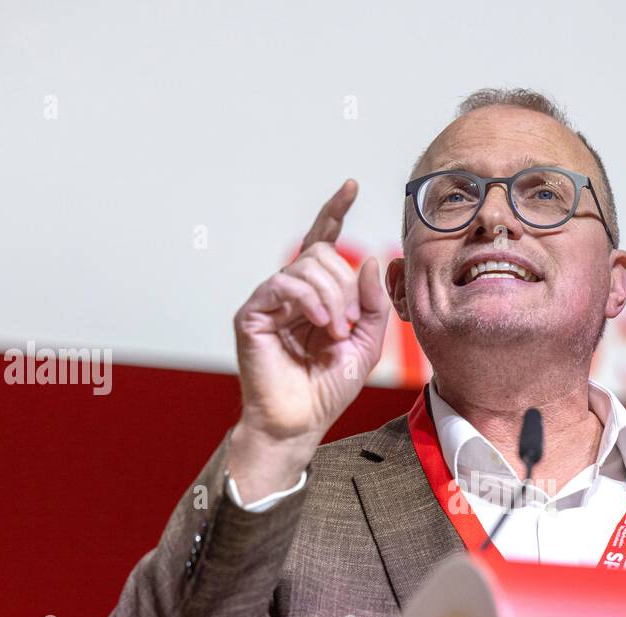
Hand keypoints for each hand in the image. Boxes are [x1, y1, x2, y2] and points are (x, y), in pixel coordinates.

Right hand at [230, 179, 390, 496]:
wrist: (302, 421)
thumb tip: (370, 259)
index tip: (350, 186)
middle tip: (348, 325)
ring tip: (335, 333)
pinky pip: (284, 285)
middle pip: (323, 254)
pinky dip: (310, 302)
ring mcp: (270, 301)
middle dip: (346, 286)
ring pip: (307, 267)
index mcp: (316, 295)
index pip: (323, 242)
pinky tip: (323, 325)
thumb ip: (373, 302)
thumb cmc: (329, 387)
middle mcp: (291, 292)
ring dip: (332, 298)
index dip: (334, 212)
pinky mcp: (253, 314)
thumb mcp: (367, 342)